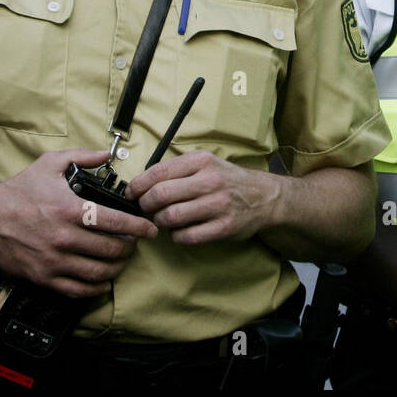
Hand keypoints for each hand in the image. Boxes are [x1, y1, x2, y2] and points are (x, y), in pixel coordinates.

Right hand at [0, 148, 157, 297]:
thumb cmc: (18, 191)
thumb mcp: (50, 164)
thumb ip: (82, 157)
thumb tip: (107, 154)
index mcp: (70, 210)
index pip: (116, 222)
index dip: (139, 227)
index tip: (149, 229)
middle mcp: (64, 238)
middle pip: (111, 249)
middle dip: (130, 248)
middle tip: (134, 244)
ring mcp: (54, 260)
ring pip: (98, 272)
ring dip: (117, 268)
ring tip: (121, 260)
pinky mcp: (43, 277)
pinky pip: (78, 290)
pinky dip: (95, 288)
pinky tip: (102, 280)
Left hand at [128, 150, 279, 243]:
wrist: (263, 196)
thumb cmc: (227, 180)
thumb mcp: (205, 163)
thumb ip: (176, 170)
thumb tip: (141, 185)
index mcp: (201, 161)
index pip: (158, 172)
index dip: (138, 186)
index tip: (132, 194)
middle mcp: (210, 180)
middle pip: (160, 195)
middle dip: (146, 205)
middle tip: (147, 209)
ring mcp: (218, 204)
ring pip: (171, 217)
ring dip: (160, 222)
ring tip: (164, 220)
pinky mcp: (223, 226)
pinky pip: (187, 236)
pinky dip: (177, 236)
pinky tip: (180, 231)